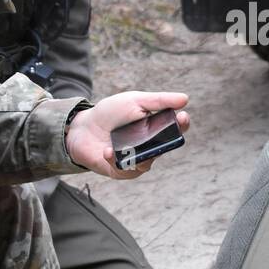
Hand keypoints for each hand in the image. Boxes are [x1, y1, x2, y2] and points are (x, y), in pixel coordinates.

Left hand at [65, 91, 189, 178]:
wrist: (82, 127)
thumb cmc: (111, 113)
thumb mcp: (135, 101)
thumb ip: (158, 101)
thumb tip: (185, 99)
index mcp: (156, 129)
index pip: (176, 129)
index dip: (182, 124)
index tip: (183, 117)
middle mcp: (149, 146)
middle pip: (164, 148)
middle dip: (165, 143)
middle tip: (161, 136)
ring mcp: (136, 160)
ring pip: (147, 163)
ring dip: (140, 154)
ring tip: (130, 146)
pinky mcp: (120, 170)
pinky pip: (125, 170)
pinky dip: (116, 160)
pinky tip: (107, 150)